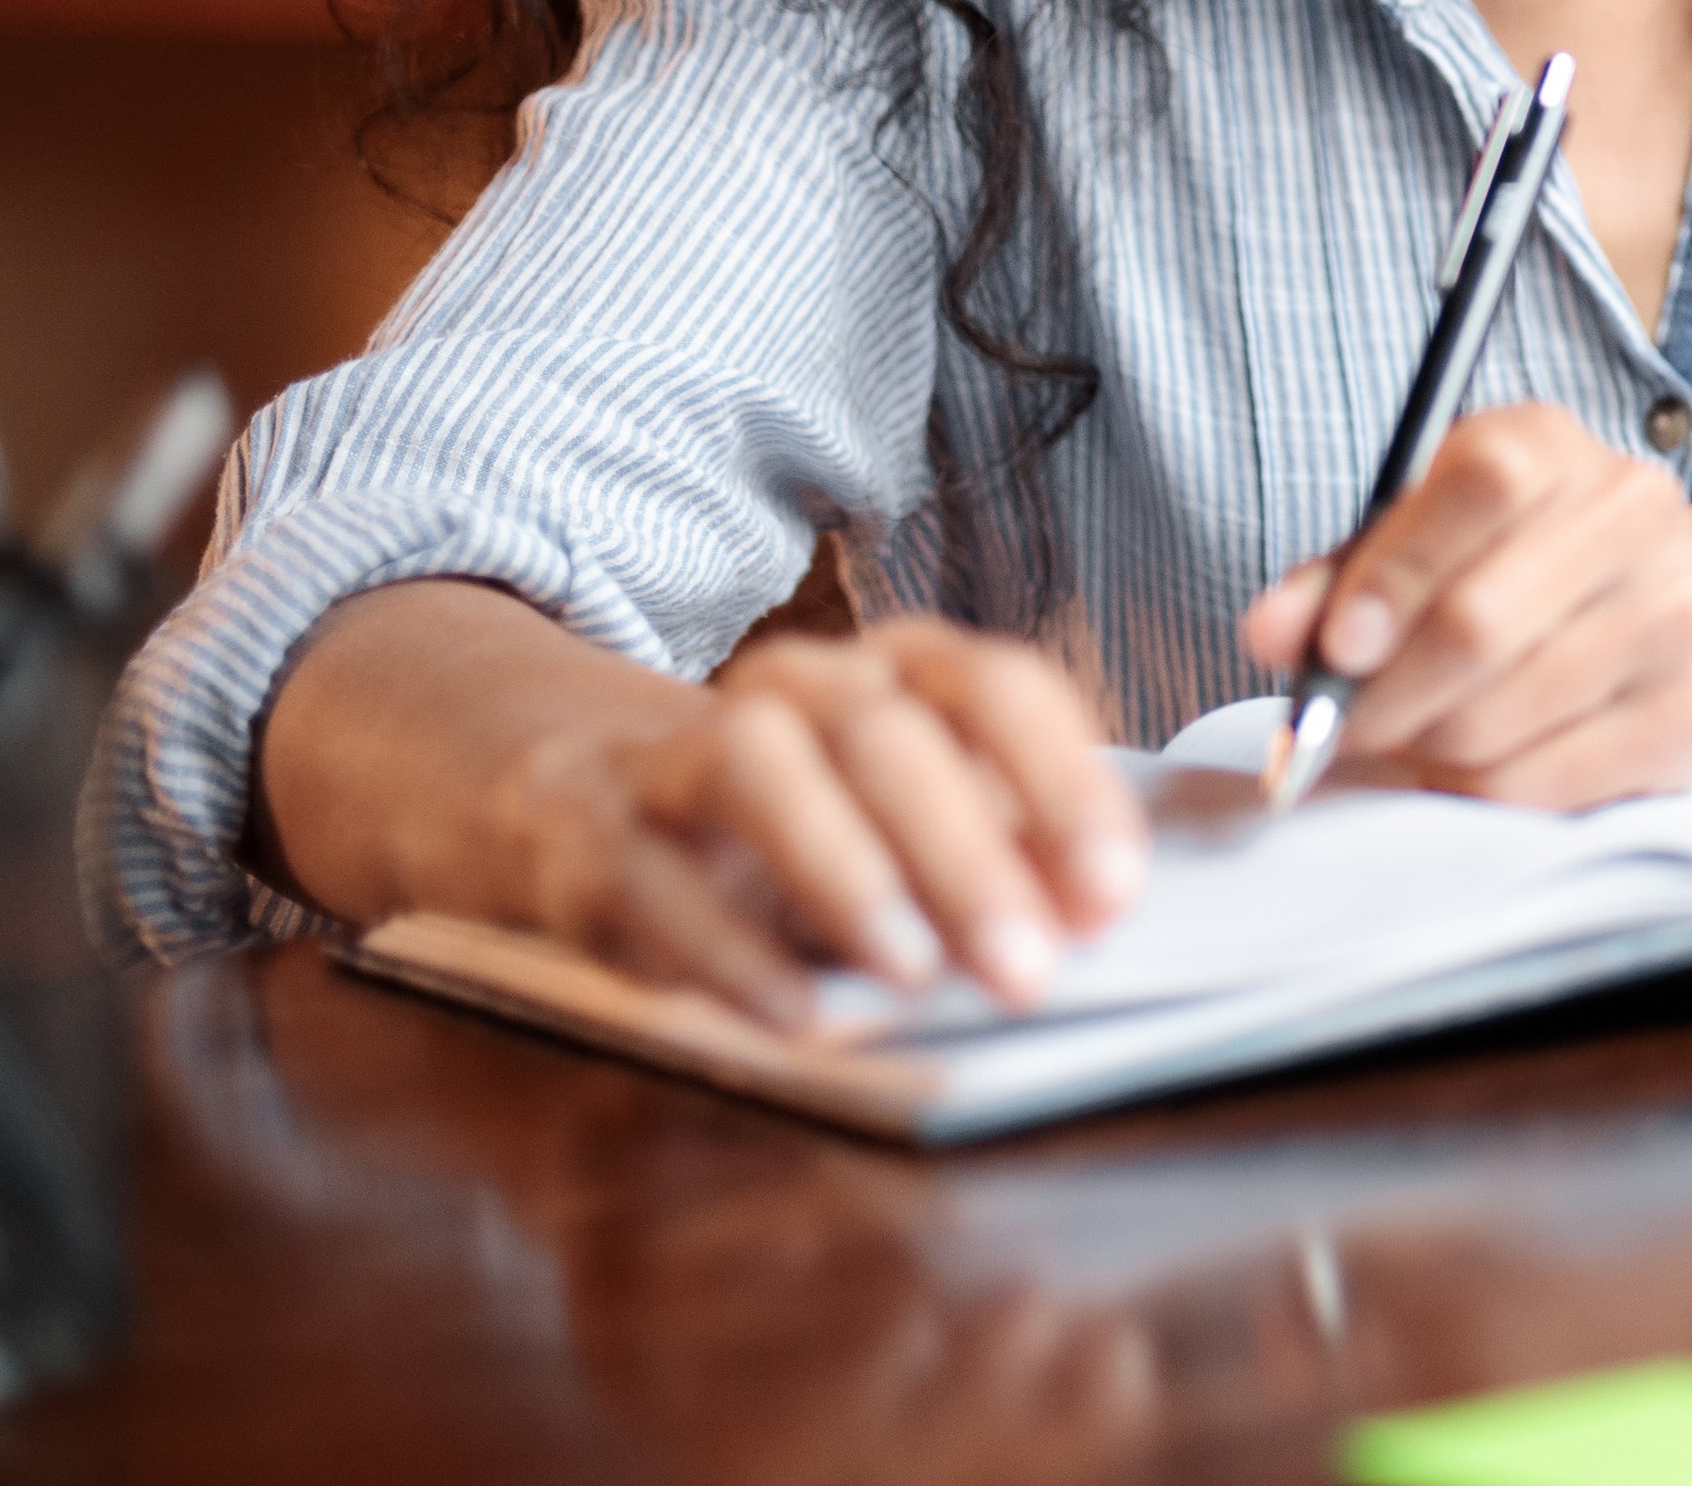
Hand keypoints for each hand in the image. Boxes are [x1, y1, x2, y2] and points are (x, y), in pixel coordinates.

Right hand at [476, 614, 1143, 1029]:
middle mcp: (795, 687)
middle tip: (1028, 967)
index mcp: (893, 673)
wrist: (577, 797)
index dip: (1064, 784)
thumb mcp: (908, 831)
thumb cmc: (799, 828)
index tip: (1114, 892)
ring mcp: (679, 748)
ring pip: (761, 764)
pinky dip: (728, 953)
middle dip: (968, 857)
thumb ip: (1004, 858)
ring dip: (845, 871)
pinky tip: (792, 1017)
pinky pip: (653, 876)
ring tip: (912, 973)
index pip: (996, 688)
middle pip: (890, 736)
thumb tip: (1097, 919)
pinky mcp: (588, 828)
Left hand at [1237, 405, 1691, 808]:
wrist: (1666, 617)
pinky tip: (1465, 768)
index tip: (1335, 647)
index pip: (1485, 485)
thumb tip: (1269, 632)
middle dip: (1385, 694)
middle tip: (1340, 726)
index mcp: (1554, 447)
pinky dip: (1477, 790)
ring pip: (1501, 716)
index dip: (1396, 572)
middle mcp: (1634, 513)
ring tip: (1407, 740)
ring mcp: (1677, 614)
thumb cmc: (1512, 574)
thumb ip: (1337, 581)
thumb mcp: (1419, 544)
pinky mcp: (1690, 713)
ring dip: (1424, 748)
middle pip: (1482, 621)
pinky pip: (1543, 782)